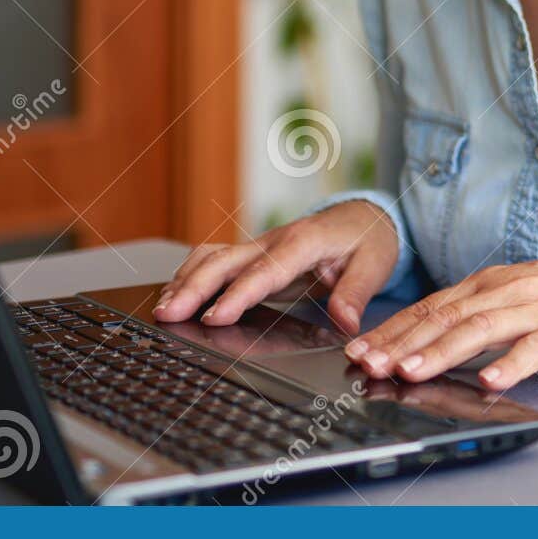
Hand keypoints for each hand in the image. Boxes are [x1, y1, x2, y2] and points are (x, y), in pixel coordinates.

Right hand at [152, 200, 398, 333]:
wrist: (363, 216)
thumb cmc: (367, 238)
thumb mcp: (374, 264)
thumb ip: (356, 293)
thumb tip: (345, 322)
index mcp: (303, 242)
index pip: (264, 272)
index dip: (237, 295)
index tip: (215, 317)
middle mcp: (274, 241)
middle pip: (225, 261)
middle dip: (194, 287)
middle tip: (168, 314)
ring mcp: (260, 246)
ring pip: (213, 257)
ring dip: (186, 280)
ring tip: (163, 309)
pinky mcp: (253, 255)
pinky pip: (216, 260)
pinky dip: (192, 274)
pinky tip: (176, 294)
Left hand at [343, 244, 537, 390]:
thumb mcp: (503, 298)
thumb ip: (465, 318)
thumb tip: (415, 345)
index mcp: (482, 286)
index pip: (427, 309)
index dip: (390, 331)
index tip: (357, 351)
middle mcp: (500, 293)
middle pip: (444, 318)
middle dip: (403, 343)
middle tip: (370, 364)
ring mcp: (532, 311)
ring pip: (480, 330)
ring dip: (442, 352)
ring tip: (412, 371)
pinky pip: (533, 349)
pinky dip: (510, 365)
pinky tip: (489, 382)